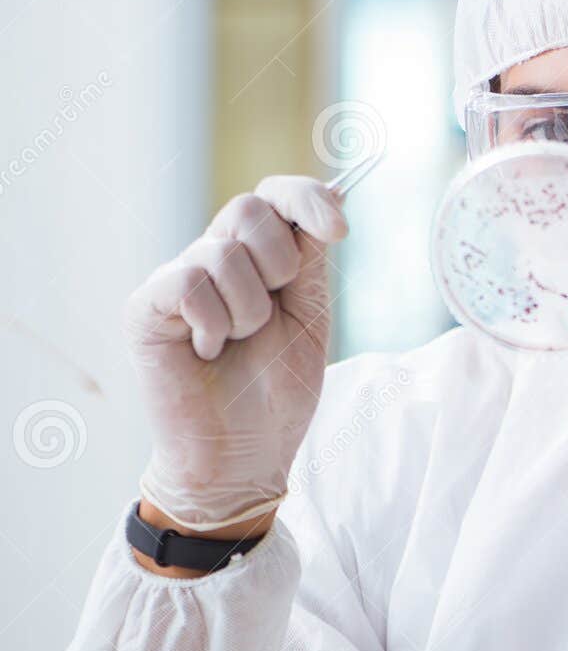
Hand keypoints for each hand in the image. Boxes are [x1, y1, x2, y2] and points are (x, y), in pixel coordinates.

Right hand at [124, 176, 348, 531]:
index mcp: (257, 257)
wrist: (245, 455)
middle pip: (248, 210)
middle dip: (280, 267)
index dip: (306, 199)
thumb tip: (331, 196)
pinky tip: (207, 352)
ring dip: (250, 312)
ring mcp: (176, 280)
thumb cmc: (277, 390)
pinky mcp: (145, 308)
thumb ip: (310, 258)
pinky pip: (189, 284)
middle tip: (270, 318)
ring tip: (238, 345)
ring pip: (223, 254)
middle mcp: (213, 258)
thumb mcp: (309, 315)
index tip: (339, 231)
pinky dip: (214, 324)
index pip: (275, 195)